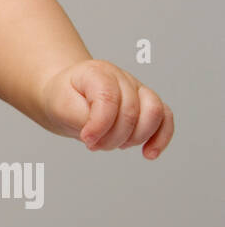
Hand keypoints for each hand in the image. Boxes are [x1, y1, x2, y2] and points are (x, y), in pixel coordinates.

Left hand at [40, 60, 173, 158]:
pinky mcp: (147, 104)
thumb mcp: (60, 106)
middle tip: (93, 144)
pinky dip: (161, 138)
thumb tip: (101, 132)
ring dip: (135, 138)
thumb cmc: (64, 99)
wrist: (67, 95)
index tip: (87, 139)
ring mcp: (138, 89)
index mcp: (98, 72)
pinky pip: (165, 119)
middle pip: (131, 111)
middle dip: (112, 137)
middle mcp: (122, 77)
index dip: (100, 124)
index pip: (109, 97)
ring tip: (114, 144)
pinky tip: (148, 154)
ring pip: (154, 113)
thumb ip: (81, 117)